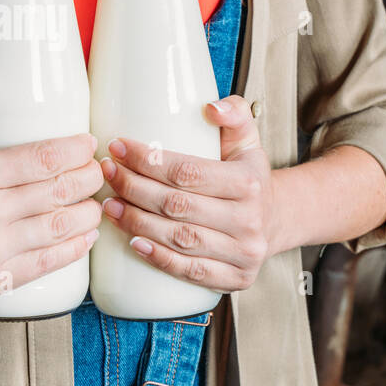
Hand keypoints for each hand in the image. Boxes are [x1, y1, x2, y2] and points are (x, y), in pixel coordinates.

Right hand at [0, 70, 103, 302]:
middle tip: (98, 171)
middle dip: (90, 179)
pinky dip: (74, 248)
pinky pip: (46, 263)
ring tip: (95, 202)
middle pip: (60, 192)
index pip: (45, 160)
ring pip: (60, 228)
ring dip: (89, 213)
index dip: (77, 150)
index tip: (89, 144)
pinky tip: (85, 234)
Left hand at [98, 96, 279, 291]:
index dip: (148, 161)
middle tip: (108, 174)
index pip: (188, 172)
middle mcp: (249, 220)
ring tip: (110, 206)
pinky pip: (191, 271)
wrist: (277, 221)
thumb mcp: (248, 141)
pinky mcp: (237, 278)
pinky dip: (159, 259)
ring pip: (179, 239)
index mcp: (248, 183)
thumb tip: (211, 107)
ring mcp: (244, 253)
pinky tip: (134, 243)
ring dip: (137, 223)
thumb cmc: (250, 179)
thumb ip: (235, 113)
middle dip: (134, 188)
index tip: (118, 148)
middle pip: (177, 206)